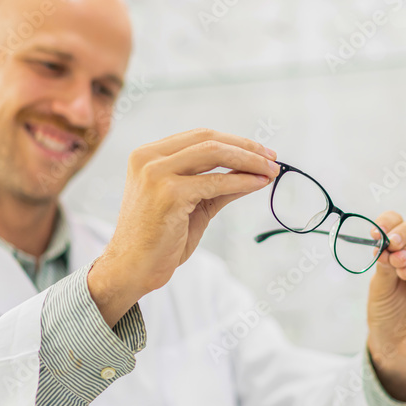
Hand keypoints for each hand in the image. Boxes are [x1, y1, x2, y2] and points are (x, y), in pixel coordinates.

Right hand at [88, 128, 278, 325]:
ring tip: (271, 170)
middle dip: (246, 147)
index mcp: (149, 155)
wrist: (132, 269)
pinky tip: (258, 184)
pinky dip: (241, 181)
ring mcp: (156, 173)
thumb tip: (255, 172)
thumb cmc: (160, 239)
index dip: (234, 141)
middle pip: (208, 139)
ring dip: (248, 160)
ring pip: (214, 153)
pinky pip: (215, 182)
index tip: (261, 151)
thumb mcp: (194, 205)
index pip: (199, 136)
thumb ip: (219, 186)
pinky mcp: (168, 193)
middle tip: (272, 159)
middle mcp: (148, 158)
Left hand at [366, 212, 405, 401]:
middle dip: (404, 232)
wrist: (397, 349)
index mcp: (402, 250)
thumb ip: (384, 265)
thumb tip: (382, 243)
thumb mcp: (379, 289)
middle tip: (389, 244)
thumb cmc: (387, 316)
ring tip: (397, 264)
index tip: (374, 231)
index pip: (398, 224)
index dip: (388, 222)